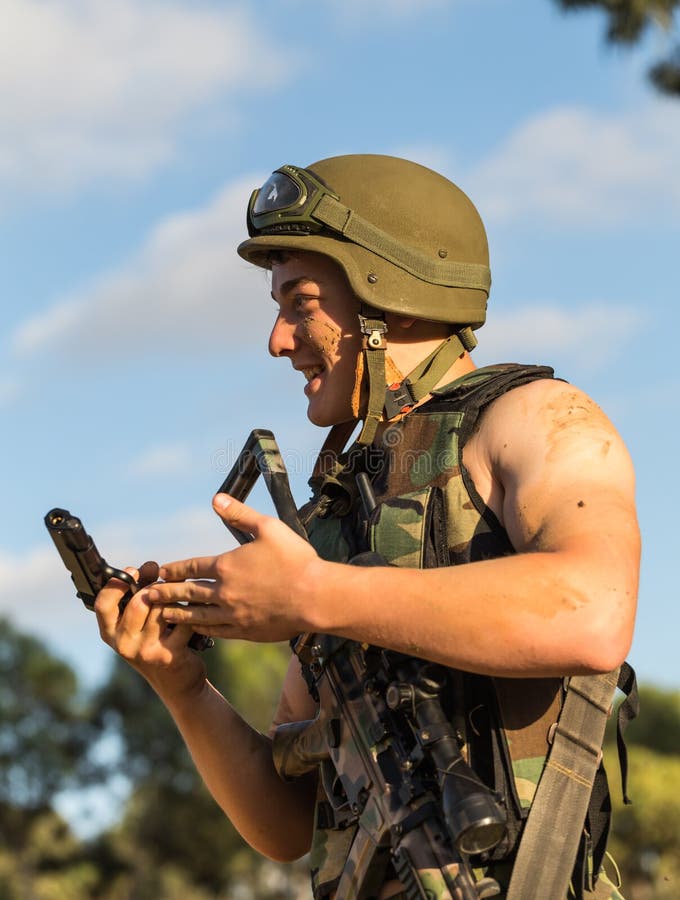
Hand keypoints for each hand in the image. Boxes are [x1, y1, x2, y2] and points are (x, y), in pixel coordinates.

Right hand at [94, 561, 205, 696]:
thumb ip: (139, 597)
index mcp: (111, 634)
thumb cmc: (157, 644)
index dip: (117, 584)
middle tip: (166, 581)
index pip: (103, 604)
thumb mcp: (140, 625)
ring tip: (183, 593)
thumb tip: (151, 566)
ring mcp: (145, 651)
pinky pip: (183, 620)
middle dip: (155, 587)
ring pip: (162, 608)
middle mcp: (123, 644)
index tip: (132, 570)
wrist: (177, 684)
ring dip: (175, 597)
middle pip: (139, 602)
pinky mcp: (169, 655)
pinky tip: (197, 609)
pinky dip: (192, 612)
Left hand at [144, 494, 318, 642]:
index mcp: (228, 566)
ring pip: (197, 616)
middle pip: (187, 593)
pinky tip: (194, 629)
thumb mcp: (269, 528)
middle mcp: (224, 592)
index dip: (174, 569)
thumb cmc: (296, 560)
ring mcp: (233, 614)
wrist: (316, 598)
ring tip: (162, 614)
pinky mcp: (245, 631)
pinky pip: (215, 631)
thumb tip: (216, 499)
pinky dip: (200, 630)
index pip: (192, 567)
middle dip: (165, 593)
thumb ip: (240, 514)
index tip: (160, 571)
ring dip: (177, 614)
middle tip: (146, 596)